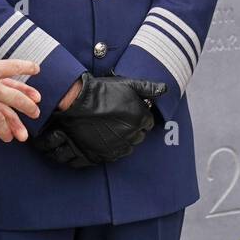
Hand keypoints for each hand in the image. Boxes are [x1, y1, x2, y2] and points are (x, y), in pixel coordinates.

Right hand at [32, 73, 165, 166]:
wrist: (76, 102)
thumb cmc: (101, 91)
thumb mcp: (127, 84)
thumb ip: (148, 88)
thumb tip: (163, 89)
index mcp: (140, 118)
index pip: (148, 123)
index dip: (139, 116)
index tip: (129, 112)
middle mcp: (131, 135)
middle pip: (138, 136)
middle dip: (132, 129)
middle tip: (118, 119)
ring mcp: (117, 146)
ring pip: (127, 147)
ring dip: (122, 140)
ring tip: (109, 128)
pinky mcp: (103, 155)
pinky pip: (114, 155)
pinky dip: (111, 148)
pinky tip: (103, 137)